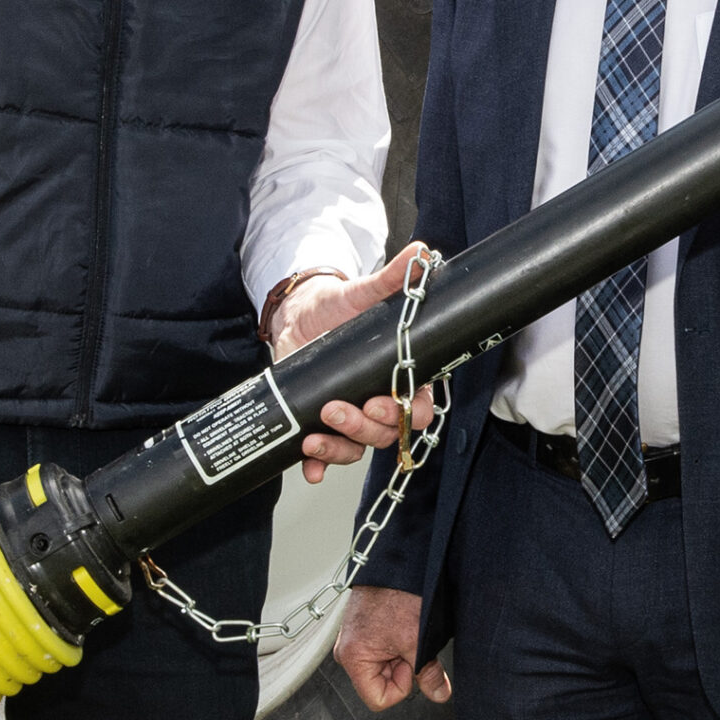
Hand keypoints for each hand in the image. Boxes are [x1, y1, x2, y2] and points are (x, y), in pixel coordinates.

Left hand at [274, 240, 438, 482]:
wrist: (301, 314)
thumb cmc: (339, 306)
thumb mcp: (363, 292)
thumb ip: (392, 278)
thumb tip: (419, 253)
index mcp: (401, 374)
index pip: (418, 407)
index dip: (404, 413)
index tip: (380, 401)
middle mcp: (380, 400)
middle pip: (386, 433)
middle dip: (362, 427)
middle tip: (337, 409)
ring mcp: (352, 414)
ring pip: (358, 447)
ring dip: (339, 448)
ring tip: (315, 437)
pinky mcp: (322, 423)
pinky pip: (327, 455)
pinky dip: (319, 464)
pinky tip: (310, 466)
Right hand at [335, 585, 449, 711]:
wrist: (396, 562)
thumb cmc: (398, 592)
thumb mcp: (417, 639)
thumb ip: (428, 673)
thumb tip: (439, 694)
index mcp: (352, 658)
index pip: (378, 699)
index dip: (401, 686)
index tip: (409, 663)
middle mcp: (347, 652)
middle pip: (380, 683)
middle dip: (402, 668)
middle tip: (410, 643)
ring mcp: (354, 640)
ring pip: (385, 667)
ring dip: (401, 654)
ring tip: (406, 631)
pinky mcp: (364, 631)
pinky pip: (383, 651)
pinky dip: (398, 644)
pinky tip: (403, 626)